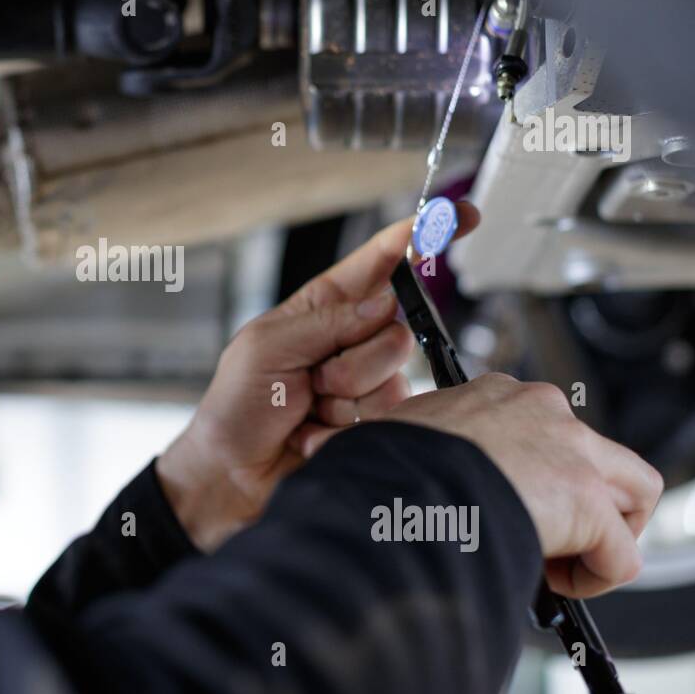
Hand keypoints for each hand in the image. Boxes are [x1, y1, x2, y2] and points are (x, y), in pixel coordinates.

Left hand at [156, 203, 479, 551]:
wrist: (234, 477)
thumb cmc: (236, 409)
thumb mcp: (265, 349)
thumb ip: (326, 321)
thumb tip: (384, 303)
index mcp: (321, 308)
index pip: (381, 262)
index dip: (420, 236)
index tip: (460, 216)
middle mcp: (351, 340)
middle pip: (395, 327)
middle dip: (352, 359)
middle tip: (310, 380)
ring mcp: (367, 382)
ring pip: (393, 374)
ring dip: (344, 398)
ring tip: (308, 412)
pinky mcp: (378, 421)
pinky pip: (389, 414)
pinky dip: (347, 428)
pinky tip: (318, 435)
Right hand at [382, 373, 663, 596]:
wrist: (400, 485)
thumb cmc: (385, 467)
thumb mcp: (396, 441)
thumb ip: (414, 451)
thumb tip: (382, 476)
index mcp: (492, 396)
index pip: (535, 426)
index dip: (529, 471)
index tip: (503, 499)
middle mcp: (541, 411)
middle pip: (595, 453)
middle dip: (583, 497)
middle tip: (545, 532)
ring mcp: (572, 452)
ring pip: (633, 491)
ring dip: (608, 531)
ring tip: (564, 560)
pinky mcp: (587, 500)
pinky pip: (623, 552)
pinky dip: (599, 575)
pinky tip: (560, 583)